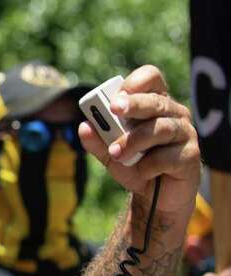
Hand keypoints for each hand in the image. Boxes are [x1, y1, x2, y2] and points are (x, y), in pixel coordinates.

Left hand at [78, 65, 200, 217]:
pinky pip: (168, 156)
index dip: (136, 82)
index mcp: (154, 104)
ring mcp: (185, 133)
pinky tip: (142, 172)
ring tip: (116, 153)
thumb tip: (84, 126)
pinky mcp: (191, 155)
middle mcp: (173, 114)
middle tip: (114, 109)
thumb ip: (97, 140)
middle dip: (134, 104)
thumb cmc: (134, 165)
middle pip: (156, 101)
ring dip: (133, 141)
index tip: (117, 94)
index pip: (151, 78)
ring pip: (161, 128)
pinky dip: (148, 165)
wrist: (153, 197)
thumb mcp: (110, 153)